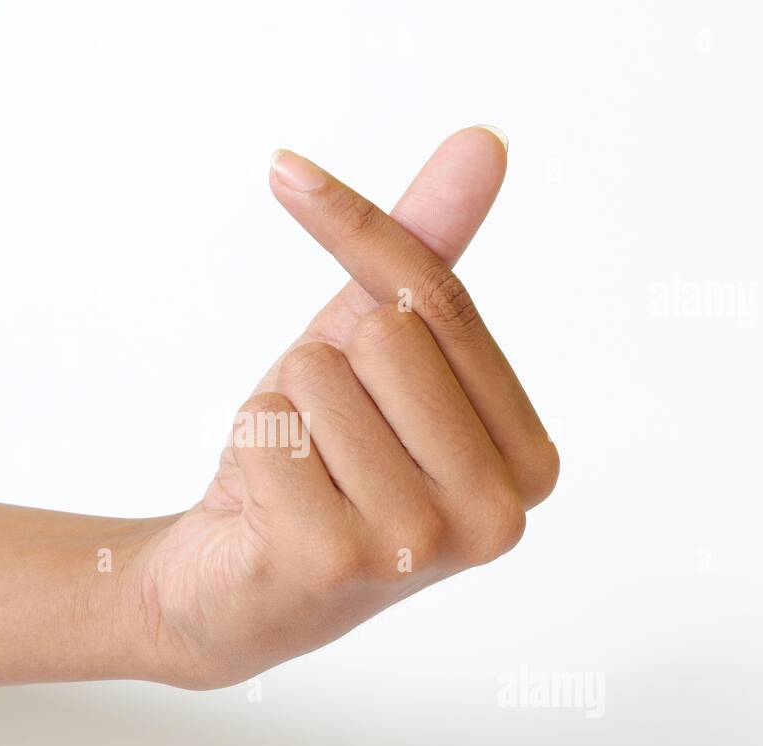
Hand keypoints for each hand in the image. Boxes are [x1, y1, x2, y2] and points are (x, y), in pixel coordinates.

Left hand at [130, 141, 558, 688]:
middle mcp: (498, 514)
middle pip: (386, 336)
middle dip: (325, 371)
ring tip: (301, 479)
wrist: (232, 586)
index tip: (288, 174)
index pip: (440, 297)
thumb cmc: (319, 467)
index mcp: (529, 459)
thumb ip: (428, 257)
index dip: (354, 232)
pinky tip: (271, 511)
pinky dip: (250, 451)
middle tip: (325, 444)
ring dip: (285, 414)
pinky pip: (268, 428)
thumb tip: (482, 142)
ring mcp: (422, 547)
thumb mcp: (373, 355)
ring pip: (319, 376)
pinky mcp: (337, 562)